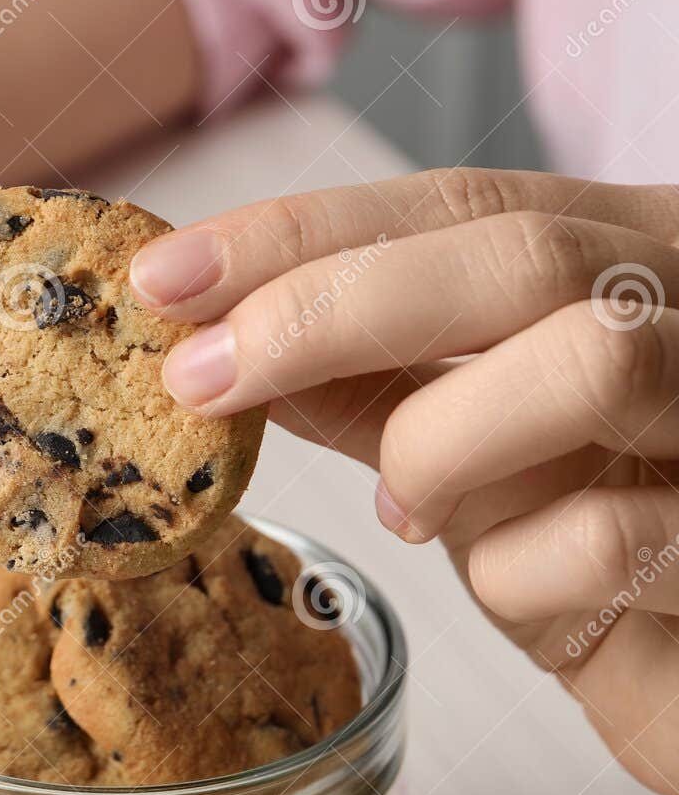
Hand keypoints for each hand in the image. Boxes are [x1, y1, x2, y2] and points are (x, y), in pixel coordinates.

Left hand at [130, 168, 678, 794]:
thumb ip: (372, 385)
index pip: (461, 204)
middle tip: (200, 375)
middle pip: (522, 251)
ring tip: (407, 509)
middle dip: (328, 309)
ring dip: (443, 442)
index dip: (301, 234)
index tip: (163, 276)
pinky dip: (522, 573)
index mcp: (638, 254)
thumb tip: (220, 337)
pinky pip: (616, 536)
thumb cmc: (608, 545)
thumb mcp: (473, 445)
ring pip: (592, 361)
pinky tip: (521, 590)